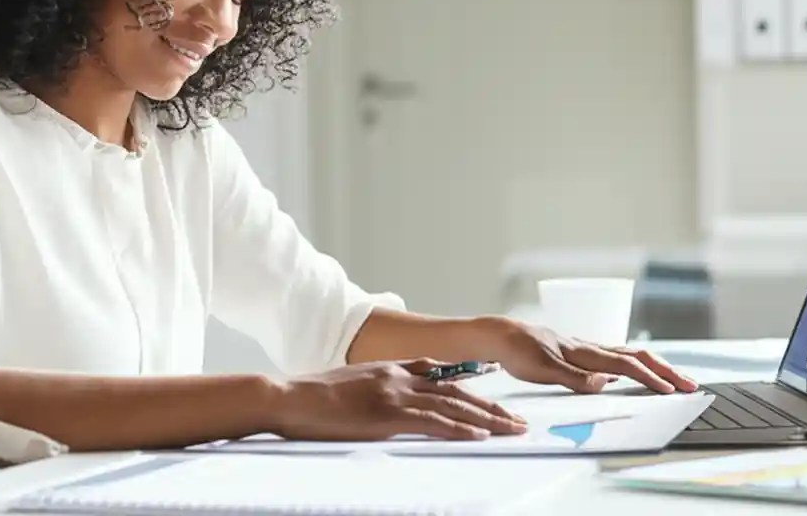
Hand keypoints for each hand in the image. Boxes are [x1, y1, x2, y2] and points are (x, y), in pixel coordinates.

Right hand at [273, 359, 526, 440]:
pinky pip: (433, 424)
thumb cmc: (313, 396)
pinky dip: (460, 430)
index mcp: (392, 368)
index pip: (443, 377)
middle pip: (458, 391)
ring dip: (487, 421)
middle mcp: (400, 377)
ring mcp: (396, 395)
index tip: (495, 400)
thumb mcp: (353, 381)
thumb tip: (398, 391)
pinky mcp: (387, 415)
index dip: (473, 389)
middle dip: (491, 408)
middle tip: (518, 421)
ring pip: (453, 407)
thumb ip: (381, 384)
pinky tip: (479, 436)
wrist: (288, 396)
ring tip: (512, 432)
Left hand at [484, 318, 698, 394]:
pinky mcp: (581, 352)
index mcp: (585, 353)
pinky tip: (639, 371)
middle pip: (637, 357)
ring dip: (655, 366)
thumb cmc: (518, 351)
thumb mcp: (541, 369)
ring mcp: (587, 348)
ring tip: (675, 378)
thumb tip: (606, 383)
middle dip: (666, 371)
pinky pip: (617, 356)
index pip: (627, 366)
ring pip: (629, 355)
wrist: (501, 334)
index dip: (651, 378)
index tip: (672, 390)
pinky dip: (637, 364)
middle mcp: (591, 348)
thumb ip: (573, 378)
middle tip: (690, 384)